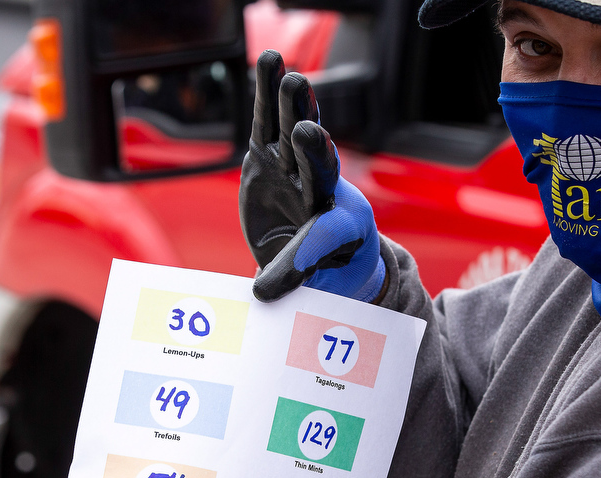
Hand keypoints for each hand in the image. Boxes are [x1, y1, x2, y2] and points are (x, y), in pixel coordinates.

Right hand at [239, 49, 383, 302]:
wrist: (323, 249)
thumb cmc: (322, 268)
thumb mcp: (311, 283)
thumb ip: (290, 278)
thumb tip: (261, 294)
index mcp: (339, 230)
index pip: (325, 237)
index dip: (305, 254)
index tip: (276, 279)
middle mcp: (321, 192)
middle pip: (320, 169)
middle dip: (314, 151)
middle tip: (310, 132)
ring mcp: (295, 170)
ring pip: (296, 135)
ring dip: (295, 109)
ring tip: (292, 79)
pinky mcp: (269, 156)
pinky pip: (270, 122)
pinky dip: (268, 94)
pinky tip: (270, 61)